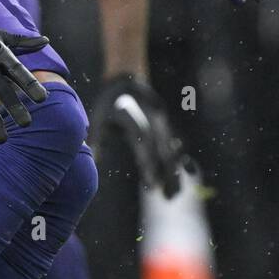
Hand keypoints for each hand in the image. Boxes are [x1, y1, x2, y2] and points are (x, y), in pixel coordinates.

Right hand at [0, 1, 47, 145]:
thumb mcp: (1, 37)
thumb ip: (24, 43)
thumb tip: (47, 41)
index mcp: (0, 55)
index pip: (18, 71)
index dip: (30, 84)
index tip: (43, 98)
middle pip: (2, 90)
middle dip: (14, 107)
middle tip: (27, 124)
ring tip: (2, 140)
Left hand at [92, 74, 181, 197]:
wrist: (125, 80)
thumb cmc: (108, 103)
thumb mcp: (98, 117)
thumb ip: (97, 138)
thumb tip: (95, 160)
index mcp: (133, 115)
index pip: (143, 142)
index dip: (148, 163)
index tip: (151, 185)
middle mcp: (151, 117)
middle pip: (162, 148)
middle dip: (166, 173)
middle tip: (168, 198)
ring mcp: (161, 120)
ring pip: (171, 148)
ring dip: (174, 171)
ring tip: (173, 194)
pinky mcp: (166, 123)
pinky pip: (175, 144)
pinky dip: (178, 160)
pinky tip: (184, 177)